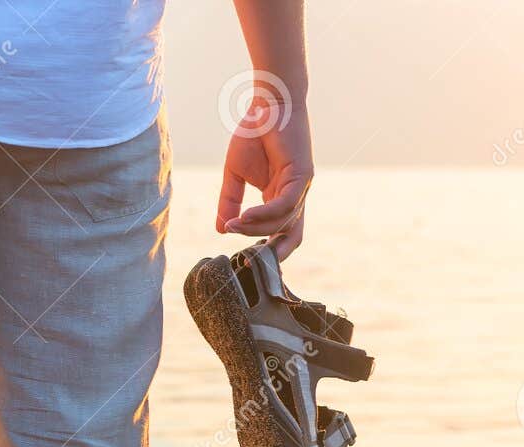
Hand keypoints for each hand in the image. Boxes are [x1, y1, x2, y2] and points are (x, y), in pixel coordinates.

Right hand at [217, 95, 312, 259]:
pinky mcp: (302, 176)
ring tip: (233, 226)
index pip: (279, 232)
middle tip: (250, 265)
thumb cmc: (253, 133)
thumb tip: (222, 230)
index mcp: (280, 197)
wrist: (268, 103)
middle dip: (275, 255)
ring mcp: (301, 187)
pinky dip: (263, 215)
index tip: (242, 258)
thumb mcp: (234, 174)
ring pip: (283, 222)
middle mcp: (295, 196)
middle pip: (292, 236)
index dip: (265, 249)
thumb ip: (229, 202)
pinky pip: (283, 205)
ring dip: (255, 229)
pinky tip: (244, 217)